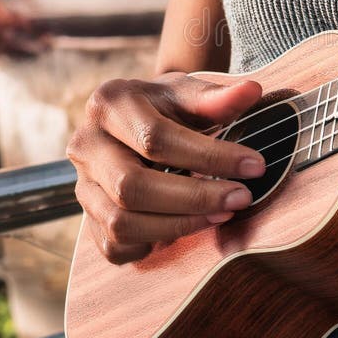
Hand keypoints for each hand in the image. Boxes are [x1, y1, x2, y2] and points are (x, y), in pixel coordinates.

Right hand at [67, 73, 264, 264]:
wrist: (138, 120)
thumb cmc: (167, 106)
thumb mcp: (189, 93)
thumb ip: (217, 97)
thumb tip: (252, 90)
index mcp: (109, 104)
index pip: (156, 138)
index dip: (210, 156)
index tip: (254, 165)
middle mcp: (85, 145)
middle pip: (132, 186)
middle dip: (194, 197)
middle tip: (241, 197)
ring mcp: (82, 185)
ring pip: (121, 223)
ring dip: (179, 225)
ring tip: (223, 214)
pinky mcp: (88, 217)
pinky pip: (114, 247)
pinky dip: (151, 245)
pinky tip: (185, 228)